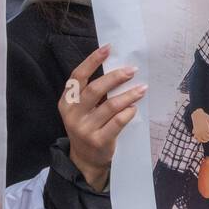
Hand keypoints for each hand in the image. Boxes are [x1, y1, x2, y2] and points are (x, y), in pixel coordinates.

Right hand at [58, 45, 143, 192]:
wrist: (85, 160)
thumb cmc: (88, 126)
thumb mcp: (82, 109)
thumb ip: (93, 92)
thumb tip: (118, 68)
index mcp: (67, 101)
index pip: (78, 76)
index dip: (92, 60)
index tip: (108, 48)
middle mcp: (73, 114)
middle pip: (95, 89)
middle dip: (115, 77)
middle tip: (132, 70)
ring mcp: (85, 128)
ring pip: (110, 105)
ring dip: (128, 95)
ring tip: (142, 88)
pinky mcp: (98, 140)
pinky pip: (117, 122)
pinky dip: (128, 113)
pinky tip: (135, 108)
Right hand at [190, 108, 208, 143]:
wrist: (196, 114)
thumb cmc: (204, 116)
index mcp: (206, 129)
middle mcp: (202, 132)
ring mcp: (198, 133)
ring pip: (205, 139)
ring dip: (208, 139)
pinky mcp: (195, 133)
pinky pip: (199, 140)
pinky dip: (202, 140)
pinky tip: (205, 139)